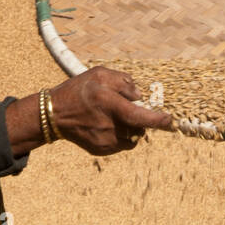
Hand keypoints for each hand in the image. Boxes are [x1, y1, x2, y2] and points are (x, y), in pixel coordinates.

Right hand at [50, 66, 172, 154]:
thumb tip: (139, 95)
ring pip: (132, 138)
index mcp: (109, 104)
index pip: (139, 116)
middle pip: (139, 128)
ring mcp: (105, 141)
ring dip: (131, 129)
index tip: (169, 120)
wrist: (55, 114)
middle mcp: (109, 125)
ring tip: (115, 117)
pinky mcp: (101, 150)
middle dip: (140, 120)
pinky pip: (121, 145)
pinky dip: (121, 136)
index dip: (157, 120)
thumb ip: (123, 81)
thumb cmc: (78, 90)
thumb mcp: (99, 74)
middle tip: (129, 110)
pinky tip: (107, 126)